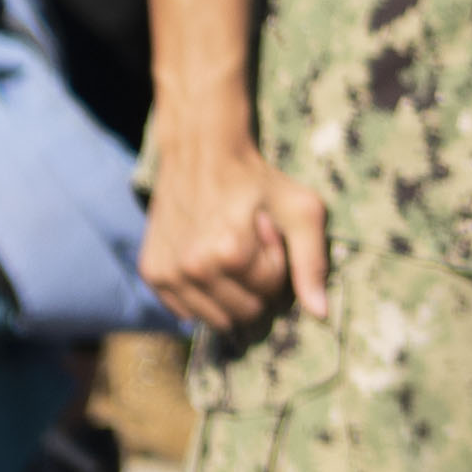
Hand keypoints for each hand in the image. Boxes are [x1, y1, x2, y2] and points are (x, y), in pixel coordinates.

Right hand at [141, 115, 331, 328]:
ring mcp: (166, 273)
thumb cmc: (258, 181)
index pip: (270, 291)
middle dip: (255, 283)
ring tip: (228, 251)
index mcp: (229, 254)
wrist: (201, 153)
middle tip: (249, 245)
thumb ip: (312, 263)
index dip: (277, 263)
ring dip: (230, 291)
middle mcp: (192, 268)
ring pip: (216, 317)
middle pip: (244, 311)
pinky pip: (187, 311)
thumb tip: (320, 314)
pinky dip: (203, 293)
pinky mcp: (151, 273)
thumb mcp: (302, 211)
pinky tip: (206, 259)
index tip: (267, 234)